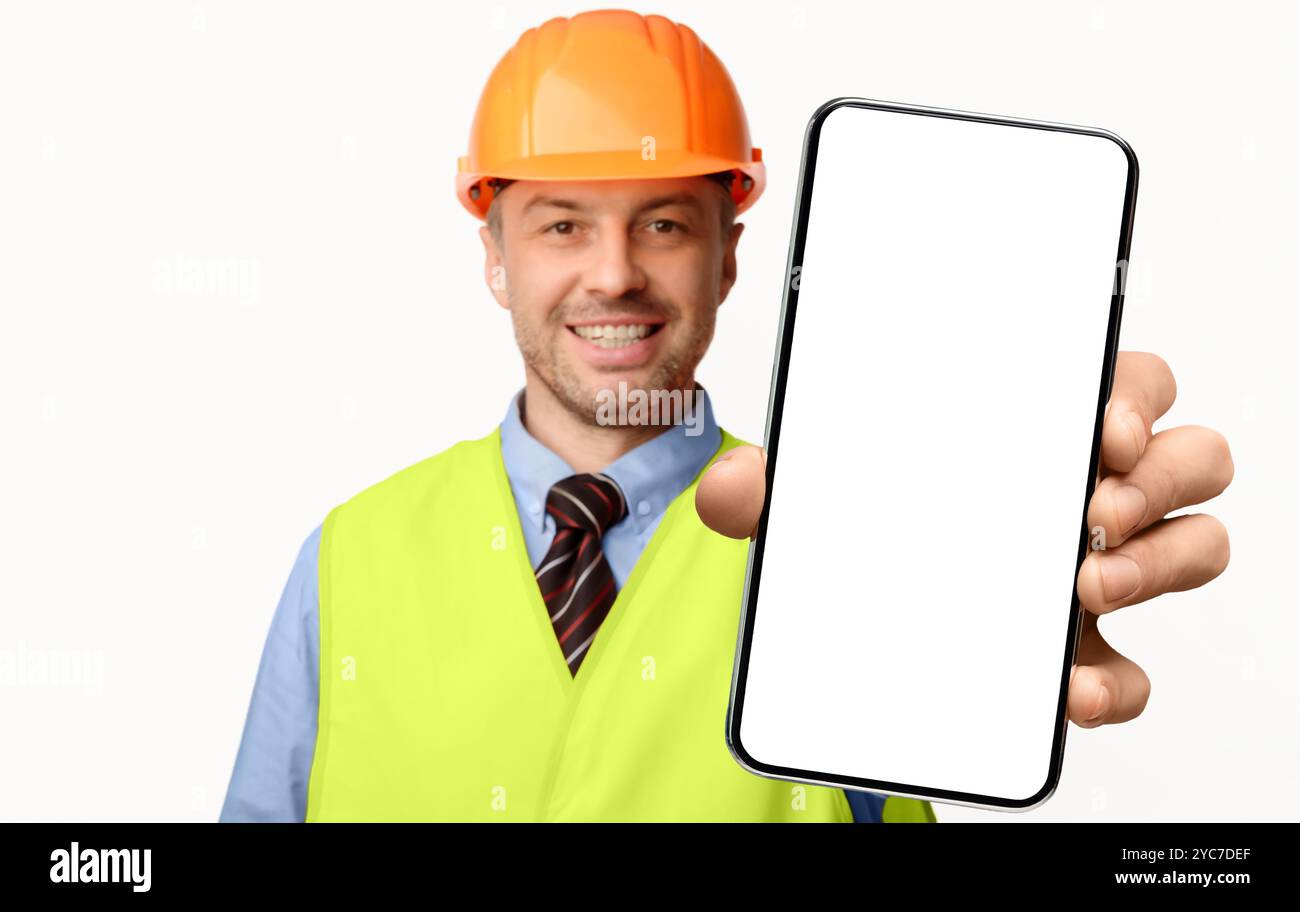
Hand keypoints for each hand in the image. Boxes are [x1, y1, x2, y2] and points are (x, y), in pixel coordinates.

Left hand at [695, 351, 1233, 728]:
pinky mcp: (1082, 657)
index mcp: (1034, 438)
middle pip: (1189, 458)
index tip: (1100, 426)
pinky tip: (1066, 687)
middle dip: (1158, 481)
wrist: (866, 637)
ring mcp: (1096, 578)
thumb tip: (729, 487)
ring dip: (1158, 565)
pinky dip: (1116, 683)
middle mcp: (1083, 499)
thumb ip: (767, 488)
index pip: (1124, 385)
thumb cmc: (867, 539)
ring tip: (1082, 587)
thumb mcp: (814, 503)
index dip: (1133, 395)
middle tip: (1088, 515)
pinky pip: (1139, 671)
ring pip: (1195, 546)